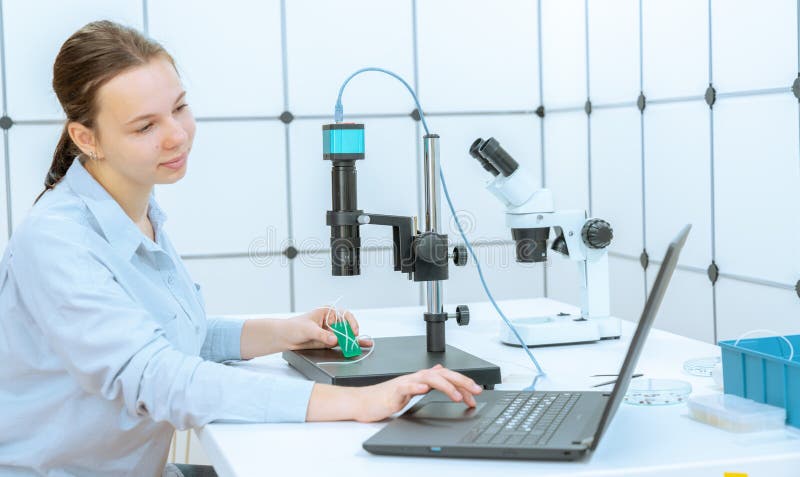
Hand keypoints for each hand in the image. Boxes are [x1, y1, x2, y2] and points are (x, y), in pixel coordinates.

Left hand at [283, 306, 372, 350]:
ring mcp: (331, 332)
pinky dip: (348, 347)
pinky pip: (341, 344)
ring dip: (354, 342)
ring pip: (346, 336)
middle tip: (356, 342)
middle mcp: (331, 321)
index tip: (353, 332)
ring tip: (360, 346)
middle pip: (347, 327)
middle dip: (354, 335)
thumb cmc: (293, 327)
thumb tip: (334, 339)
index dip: (351, 323)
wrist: (284, 337)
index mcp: (328, 312)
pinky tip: (354, 349)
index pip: (345, 316)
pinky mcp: (329, 342)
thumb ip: (322, 335)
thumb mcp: (308, 329)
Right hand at [351, 364, 481, 422]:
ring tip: (457, 395)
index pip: (447, 377)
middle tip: (476, 391)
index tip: (477, 393)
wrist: (364, 403)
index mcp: (421, 379)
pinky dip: (416, 387)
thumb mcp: (412, 389)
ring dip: (445, 386)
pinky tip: (424, 389)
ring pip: (428, 378)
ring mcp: (405, 383)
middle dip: (461, 382)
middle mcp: (415, 378)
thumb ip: (427, 380)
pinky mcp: (393, 392)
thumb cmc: (386, 398)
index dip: (463, 383)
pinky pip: (406, 387)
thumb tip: (440, 370)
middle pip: (442, 374)